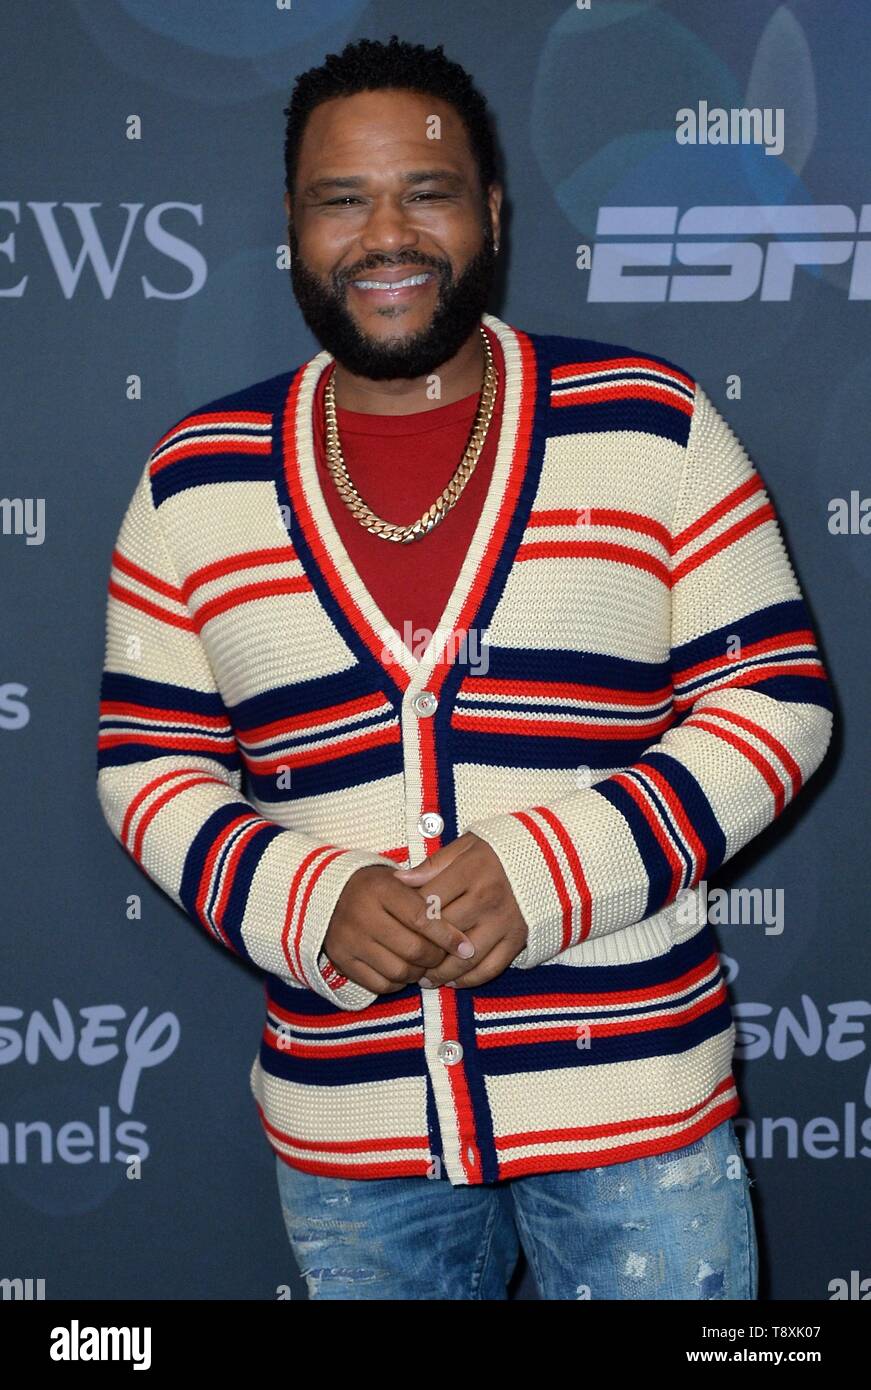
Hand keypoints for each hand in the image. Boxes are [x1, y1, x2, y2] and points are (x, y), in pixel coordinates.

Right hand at [323, 864, 475, 994]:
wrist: (328, 893)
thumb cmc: (376, 887)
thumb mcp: (399, 880)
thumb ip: (429, 899)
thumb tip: (461, 934)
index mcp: (381, 889)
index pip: (422, 918)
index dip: (448, 936)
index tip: (465, 946)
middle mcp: (362, 914)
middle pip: (413, 949)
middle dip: (436, 957)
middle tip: (443, 955)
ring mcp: (349, 940)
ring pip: (399, 970)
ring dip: (419, 972)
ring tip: (424, 963)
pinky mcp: (341, 960)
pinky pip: (380, 984)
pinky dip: (397, 982)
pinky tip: (402, 970)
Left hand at [393, 833, 527, 988]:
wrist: (549, 860)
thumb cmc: (499, 851)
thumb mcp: (467, 846)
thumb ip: (434, 864)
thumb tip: (400, 880)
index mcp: (471, 872)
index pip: (430, 902)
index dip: (408, 918)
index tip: (397, 926)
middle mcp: (487, 899)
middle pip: (443, 934)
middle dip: (420, 951)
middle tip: (404, 959)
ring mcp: (503, 922)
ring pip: (464, 958)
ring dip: (440, 974)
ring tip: (424, 979)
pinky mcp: (517, 940)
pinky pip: (490, 968)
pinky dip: (468, 980)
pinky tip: (452, 981)